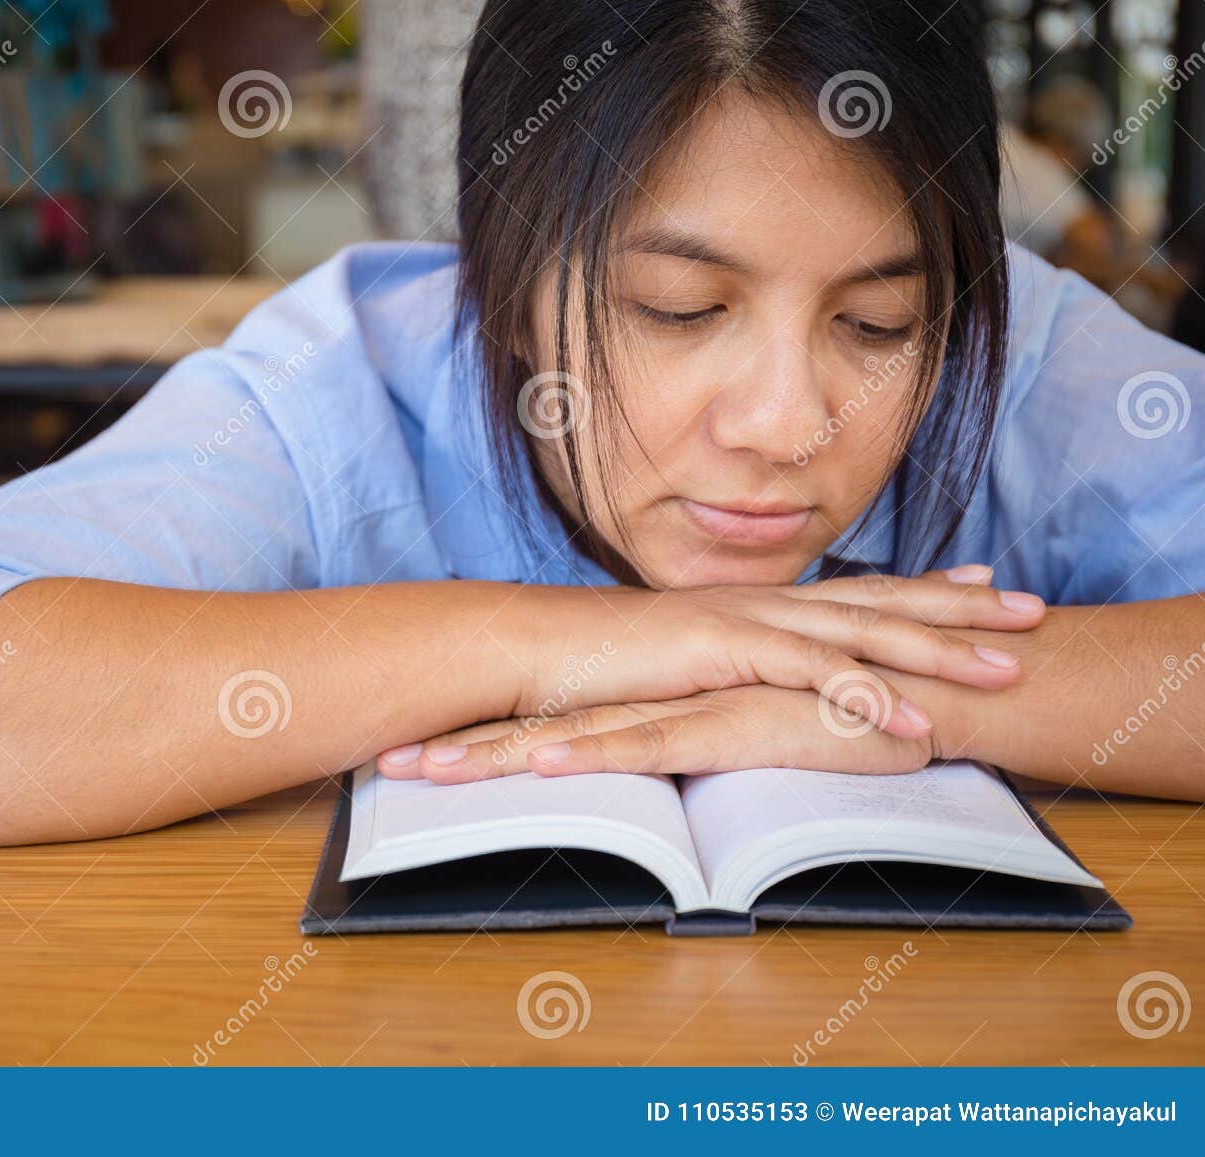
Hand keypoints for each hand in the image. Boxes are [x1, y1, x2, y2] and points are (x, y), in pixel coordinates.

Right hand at [384, 565, 1043, 772]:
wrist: (524, 646)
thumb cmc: (587, 662)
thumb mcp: (670, 664)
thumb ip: (714, 667)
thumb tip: (740, 685)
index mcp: (749, 604)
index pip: (850, 589)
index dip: (919, 587)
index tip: (981, 584)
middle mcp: (757, 601)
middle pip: (876, 598)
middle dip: (960, 607)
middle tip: (1033, 608)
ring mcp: (742, 619)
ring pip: (861, 631)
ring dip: (940, 650)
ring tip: (1009, 669)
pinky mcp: (720, 650)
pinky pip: (810, 676)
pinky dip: (869, 697)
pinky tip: (919, 722)